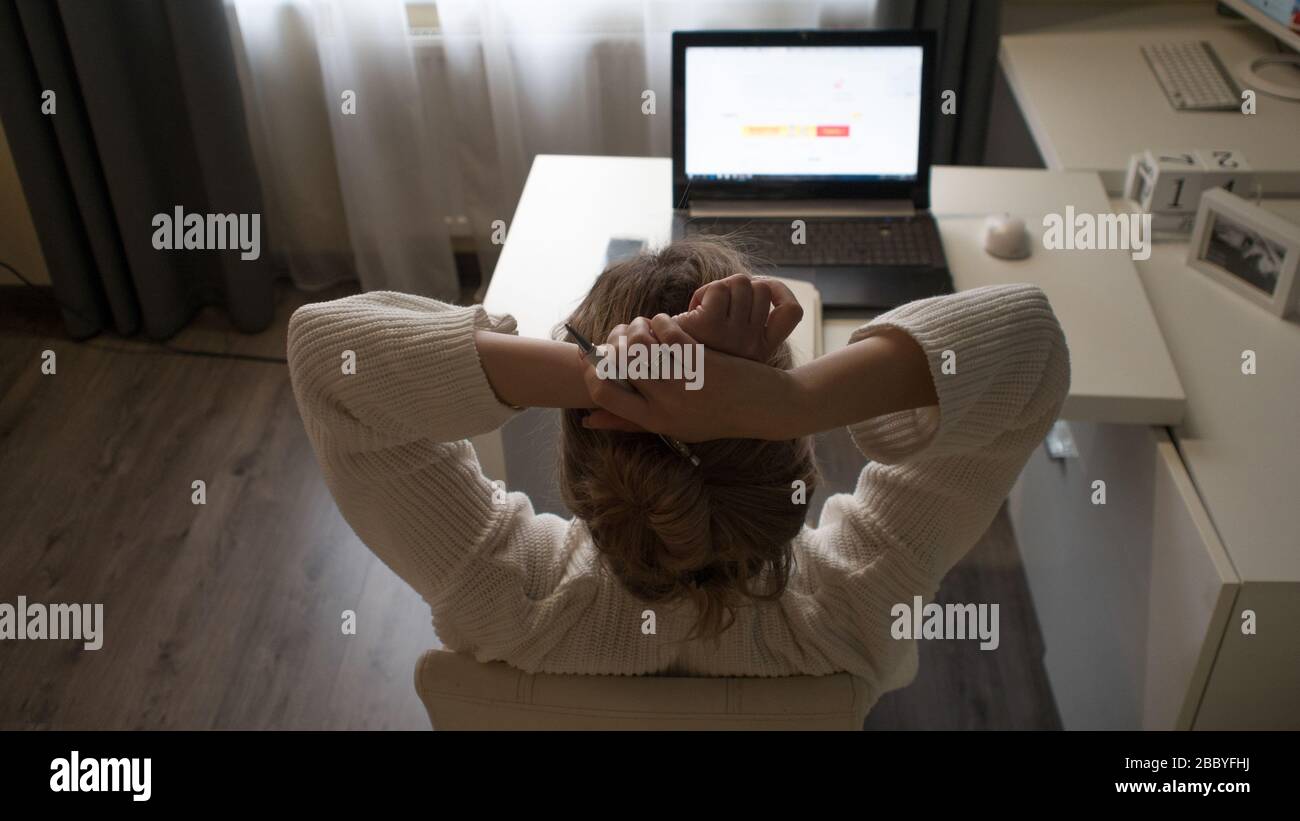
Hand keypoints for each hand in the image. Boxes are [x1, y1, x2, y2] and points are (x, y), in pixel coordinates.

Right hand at [580, 314, 796, 441]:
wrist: (766, 408)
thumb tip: (587, 420)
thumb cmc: (716, 417)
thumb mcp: (672, 426)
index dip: (592, 370)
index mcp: (654, 420)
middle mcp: (666, 404)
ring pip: (640, 343)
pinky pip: (668, 332)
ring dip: (638, 326)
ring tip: (647, 324)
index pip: (602, 394)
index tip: (598, 357)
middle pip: (617, 364)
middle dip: (613, 341)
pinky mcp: (702, 361)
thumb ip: (629, 423)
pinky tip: (670, 323)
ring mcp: (685, 382)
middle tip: (623, 333)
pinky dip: (663, 321)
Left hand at [672, 274, 802, 361]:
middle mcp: (753, 344)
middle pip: (761, 288)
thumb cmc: (691, 356)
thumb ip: (747, 320)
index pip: (793, 312)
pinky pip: (717, 289)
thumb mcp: (727, 346)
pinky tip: (690, 315)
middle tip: (716, 309)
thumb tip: (756, 282)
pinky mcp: (710, 326)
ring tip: (702, 313)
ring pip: (741, 282)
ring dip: (718, 289)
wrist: (660, 377)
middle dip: (736, 288)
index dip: (782, 294)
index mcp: (761, 348)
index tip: (764, 290)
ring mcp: (734, 336)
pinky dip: (702, 294)